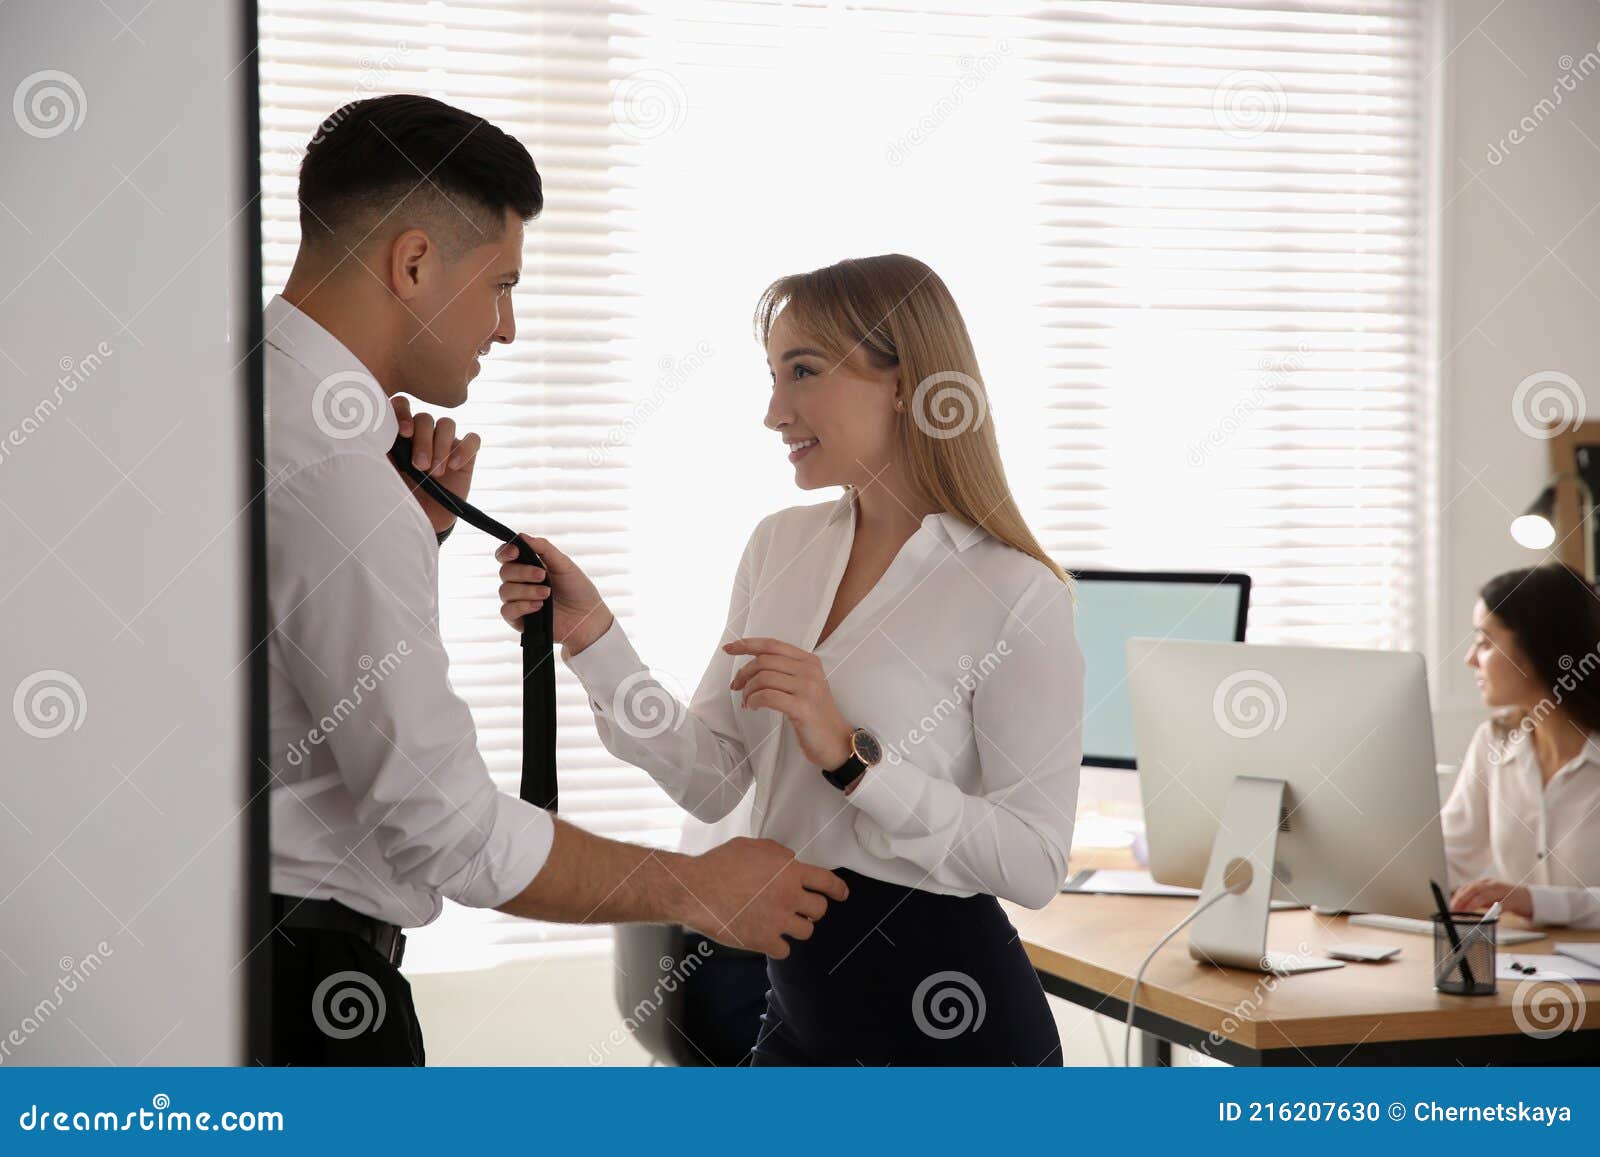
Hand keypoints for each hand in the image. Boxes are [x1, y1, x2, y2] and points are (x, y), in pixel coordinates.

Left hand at [389, 396, 479, 535]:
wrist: (422, 522)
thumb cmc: (399, 498)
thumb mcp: (384, 475)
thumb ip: (378, 452)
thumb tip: (369, 432)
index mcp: (398, 434)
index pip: (401, 406)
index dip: (403, 413)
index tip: (403, 433)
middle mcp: (422, 435)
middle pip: (425, 418)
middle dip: (423, 441)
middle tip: (419, 466)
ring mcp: (445, 444)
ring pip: (447, 424)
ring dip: (441, 446)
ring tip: (435, 472)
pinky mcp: (465, 455)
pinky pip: (472, 439)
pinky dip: (464, 449)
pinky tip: (455, 466)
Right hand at [496, 533, 613, 653]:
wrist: (588, 617)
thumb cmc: (578, 590)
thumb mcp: (564, 564)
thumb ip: (543, 548)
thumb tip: (521, 535)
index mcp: (529, 566)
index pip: (506, 556)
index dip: (505, 552)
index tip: (515, 552)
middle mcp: (520, 583)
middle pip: (504, 572)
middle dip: (522, 572)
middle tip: (543, 576)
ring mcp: (519, 601)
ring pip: (505, 591)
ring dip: (526, 590)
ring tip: (547, 594)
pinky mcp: (519, 620)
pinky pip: (507, 611)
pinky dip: (521, 606)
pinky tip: (539, 606)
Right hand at [677, 837, 848, 958]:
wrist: (696, 889)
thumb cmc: (720, 865)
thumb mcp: (754, 847)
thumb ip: (778, 854)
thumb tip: (789, 862)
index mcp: (790, 872)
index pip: (827, 882)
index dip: (838, 889)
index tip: (841, 894)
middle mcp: (789, 897)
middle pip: (820, 910)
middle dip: (813, 908)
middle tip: (801, 907)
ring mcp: (778, 921)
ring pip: (806, 931)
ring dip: (797, 927)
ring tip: (782, 922)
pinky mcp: (763, 941)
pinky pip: (784, 950)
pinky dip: (778, 945)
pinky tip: (768, 937)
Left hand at [724, 636, 853, 769]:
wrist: (836, 742)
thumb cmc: (814, 715)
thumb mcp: (803, 686)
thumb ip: (783, 671)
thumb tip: (750, 666)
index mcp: (809, 661)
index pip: (772, 645)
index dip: (747, 645)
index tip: (728, 649)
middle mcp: (809, 670)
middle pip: (764, 660)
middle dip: (743, 673)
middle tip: (736, 687)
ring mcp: (807, 688)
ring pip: (763, 677)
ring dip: (748, 690)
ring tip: (747, 702)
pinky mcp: (802, 707)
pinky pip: (767, 696)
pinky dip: (754, 700)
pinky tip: (753, 707)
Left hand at [1450, 877, 1533, 917]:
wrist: (1528, 899)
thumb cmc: (1505, 899)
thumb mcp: (1489, 897)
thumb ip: (1476, 900)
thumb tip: (1460, 908)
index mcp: (1485, 883)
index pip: (1468, 886)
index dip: (1458, 896)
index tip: (1451, 905)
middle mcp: (1492, 884)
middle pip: (1473, 888)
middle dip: (1462, 899)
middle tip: (1455, 910)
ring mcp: (1502, 891)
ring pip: (1484, 895)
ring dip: (1472, 905)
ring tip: (1465, 913)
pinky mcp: (1512, 901)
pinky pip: (1499, 905)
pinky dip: (1490, 911)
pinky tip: (1485, 917)